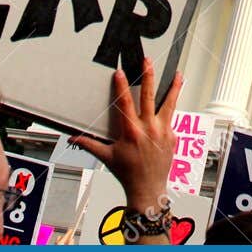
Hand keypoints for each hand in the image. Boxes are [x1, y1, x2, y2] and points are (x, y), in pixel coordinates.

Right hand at [70, 58, 180, 214]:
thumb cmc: (128, 173)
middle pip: (149, 96)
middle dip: (148, 76)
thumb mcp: (107, 157)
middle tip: (148, 61)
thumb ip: (89, 144)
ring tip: (178, 74)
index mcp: (131, 131)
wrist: (148, 189)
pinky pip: (171, 119)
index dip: (122, 86)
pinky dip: (171, 110)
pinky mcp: (173, 136)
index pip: (125, 103)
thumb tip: (73, 139)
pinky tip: (173, 100)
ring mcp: (163, 131)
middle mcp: (149, 129)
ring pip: (169, 103)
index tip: (120, 72)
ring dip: (174, 87)